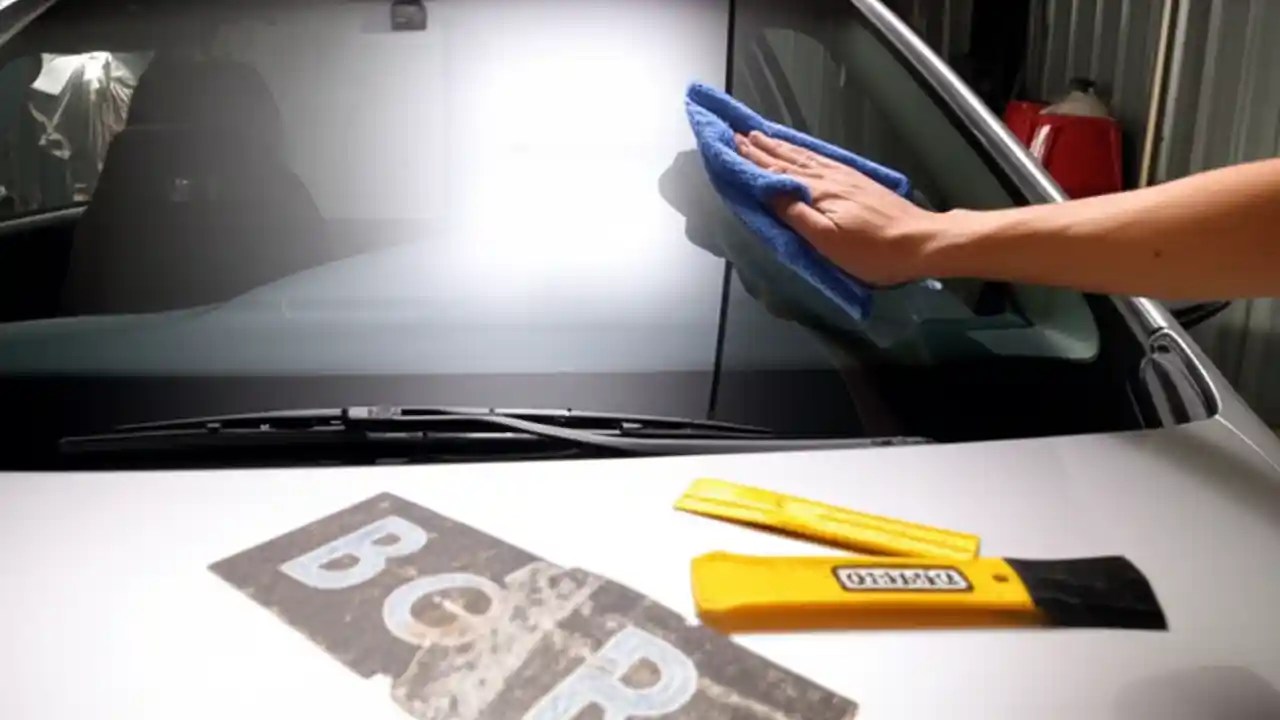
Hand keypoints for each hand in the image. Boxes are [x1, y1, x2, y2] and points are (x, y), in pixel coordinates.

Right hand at [734, 131, 937, 285]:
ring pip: (804, 155)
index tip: (732, 144)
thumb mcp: (827, 241)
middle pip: (788, 158)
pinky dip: (804, 150)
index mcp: (818, 191)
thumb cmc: (872, 251)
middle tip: (739, 134)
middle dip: (762, 147)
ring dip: (780, 145)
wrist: (919, 241)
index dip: (753, 159)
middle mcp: (828, 177)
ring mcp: (844, 176)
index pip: (777, 172)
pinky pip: (821, 158)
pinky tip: (801, 150)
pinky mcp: (856, 180)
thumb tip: (768, 191)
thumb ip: (796, 213)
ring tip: (762, 135)